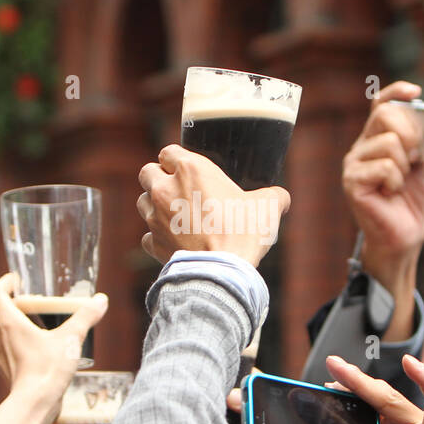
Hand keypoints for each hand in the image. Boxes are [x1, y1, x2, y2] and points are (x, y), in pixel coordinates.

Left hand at [0, 272, 107, 399]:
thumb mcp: (71, 339)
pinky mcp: (9, 370)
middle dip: (6, 303)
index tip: (18, 279)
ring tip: (33, 323)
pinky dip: (16, 343)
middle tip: (26, 302)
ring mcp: (2, 355)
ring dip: (8, 323)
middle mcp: (0, 337)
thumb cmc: (47, 370)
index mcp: (8, 323)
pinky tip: (38, 347)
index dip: (5, 281)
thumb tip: (101, 300)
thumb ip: (86, 317)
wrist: (34, 405)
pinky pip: (6, 350)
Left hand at [137, 144, 290, 266]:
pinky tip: (174, 241)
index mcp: (190, 170)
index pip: (168, 151)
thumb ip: (274, 196)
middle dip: (157, 177)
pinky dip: (157, 237)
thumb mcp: (268, 207)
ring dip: (154, 205)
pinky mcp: (153, 243)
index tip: (186, 167)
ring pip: (142, 202)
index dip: (175, 158)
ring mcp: (155, 217)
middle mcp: (166, 189)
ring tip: (174, 213)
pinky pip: (147, 236)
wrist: (221, 272)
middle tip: (176, 187)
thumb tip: (281, 197)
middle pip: (147, 172)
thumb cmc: (242, 233)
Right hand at [344, 81, 423, 278]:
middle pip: (385, 115)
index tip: (416, 92)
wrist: (407, 235)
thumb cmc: (413, 200)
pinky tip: (390, 194)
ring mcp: (353, 164)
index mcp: (377, 138)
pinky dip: (396, 181)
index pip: (381, 104)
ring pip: (389, 143)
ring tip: (399, 183)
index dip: (397, 92)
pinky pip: (385, 167)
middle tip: (417, 155)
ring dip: (405, 165)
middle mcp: (362, 147)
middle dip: (410, 132)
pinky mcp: (352, 182)